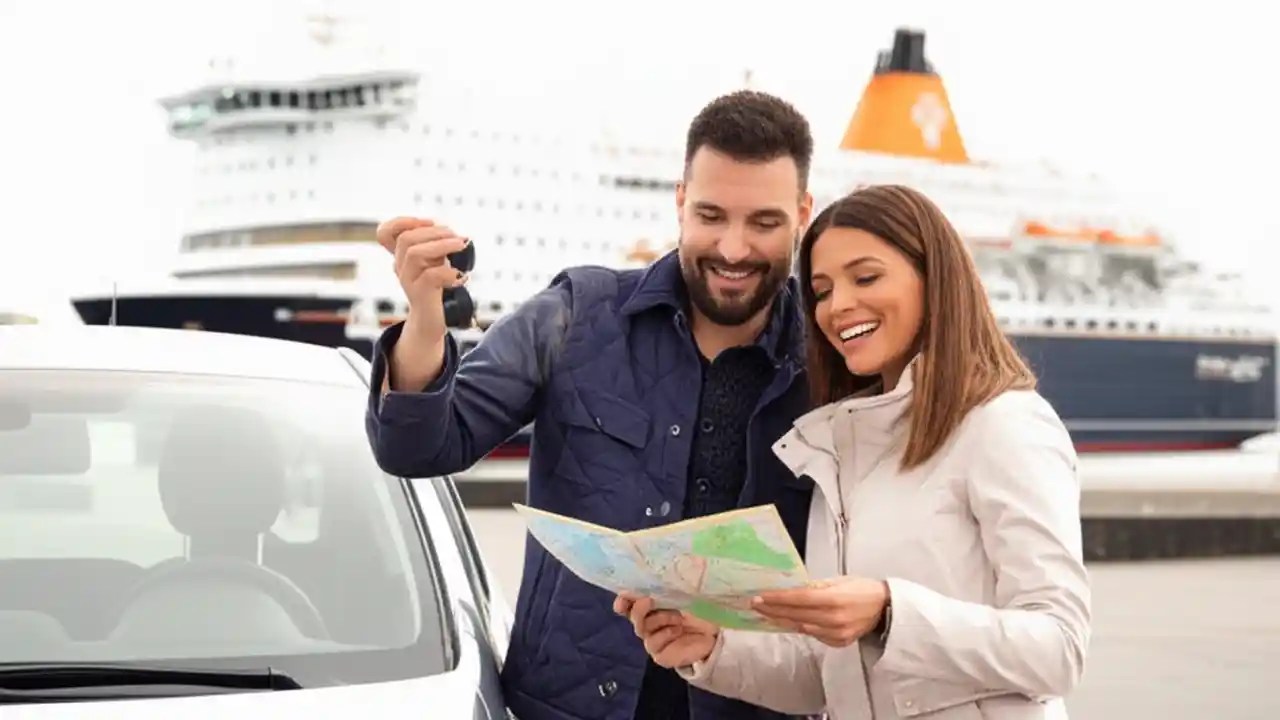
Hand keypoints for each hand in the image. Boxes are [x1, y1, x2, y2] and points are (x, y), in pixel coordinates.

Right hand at [375, 216, 469, 319]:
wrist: (431, 321)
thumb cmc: (436, 289)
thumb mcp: (434, 262)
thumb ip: (436, 246)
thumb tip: (455, 234)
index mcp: (402, 256)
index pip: (384, 233)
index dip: (402, 222)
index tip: (428, 221)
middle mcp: (400, 267)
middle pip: (405, 239)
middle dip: (434, 232)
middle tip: (457, 236)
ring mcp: (408, 281)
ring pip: (415, 254)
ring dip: (442, 245)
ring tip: (461, 246)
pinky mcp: (420, 294)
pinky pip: (430, 276)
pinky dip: (448, 272)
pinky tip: (460, 276)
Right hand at [614, 594, 719, 668]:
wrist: (716, 634)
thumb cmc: (699, 610)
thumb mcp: (683, 594)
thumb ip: (666, 587)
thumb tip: (654, 575)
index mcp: (650, 606)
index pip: (627, 603)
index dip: (622, 600)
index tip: (623, 597)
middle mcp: (648, 623)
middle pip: (632, 616)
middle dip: (638, 609)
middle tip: (649, 600)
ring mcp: (652, 640)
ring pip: (642, 630)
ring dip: (659, 620)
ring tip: (678, 617)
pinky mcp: (660, 655)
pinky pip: (653, 645)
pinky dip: (665, 635)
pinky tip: (678, 630)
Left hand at [750, 577, 888, 647]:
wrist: (885, 608)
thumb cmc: (861, 588)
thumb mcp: (838, 580)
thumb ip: (815, 585)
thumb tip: (791, 587)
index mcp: (834, 599)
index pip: (798, 599)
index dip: (777, 599)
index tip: (759, 597)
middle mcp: (833, 619)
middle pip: (796, 615)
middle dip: (773, 610)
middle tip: (755, 605)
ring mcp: (836, 634)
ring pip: (802, 627)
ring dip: (782, 620)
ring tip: (766, 614)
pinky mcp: (839, 643)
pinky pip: (813, 635)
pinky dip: (800, 627)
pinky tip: (787, 622)